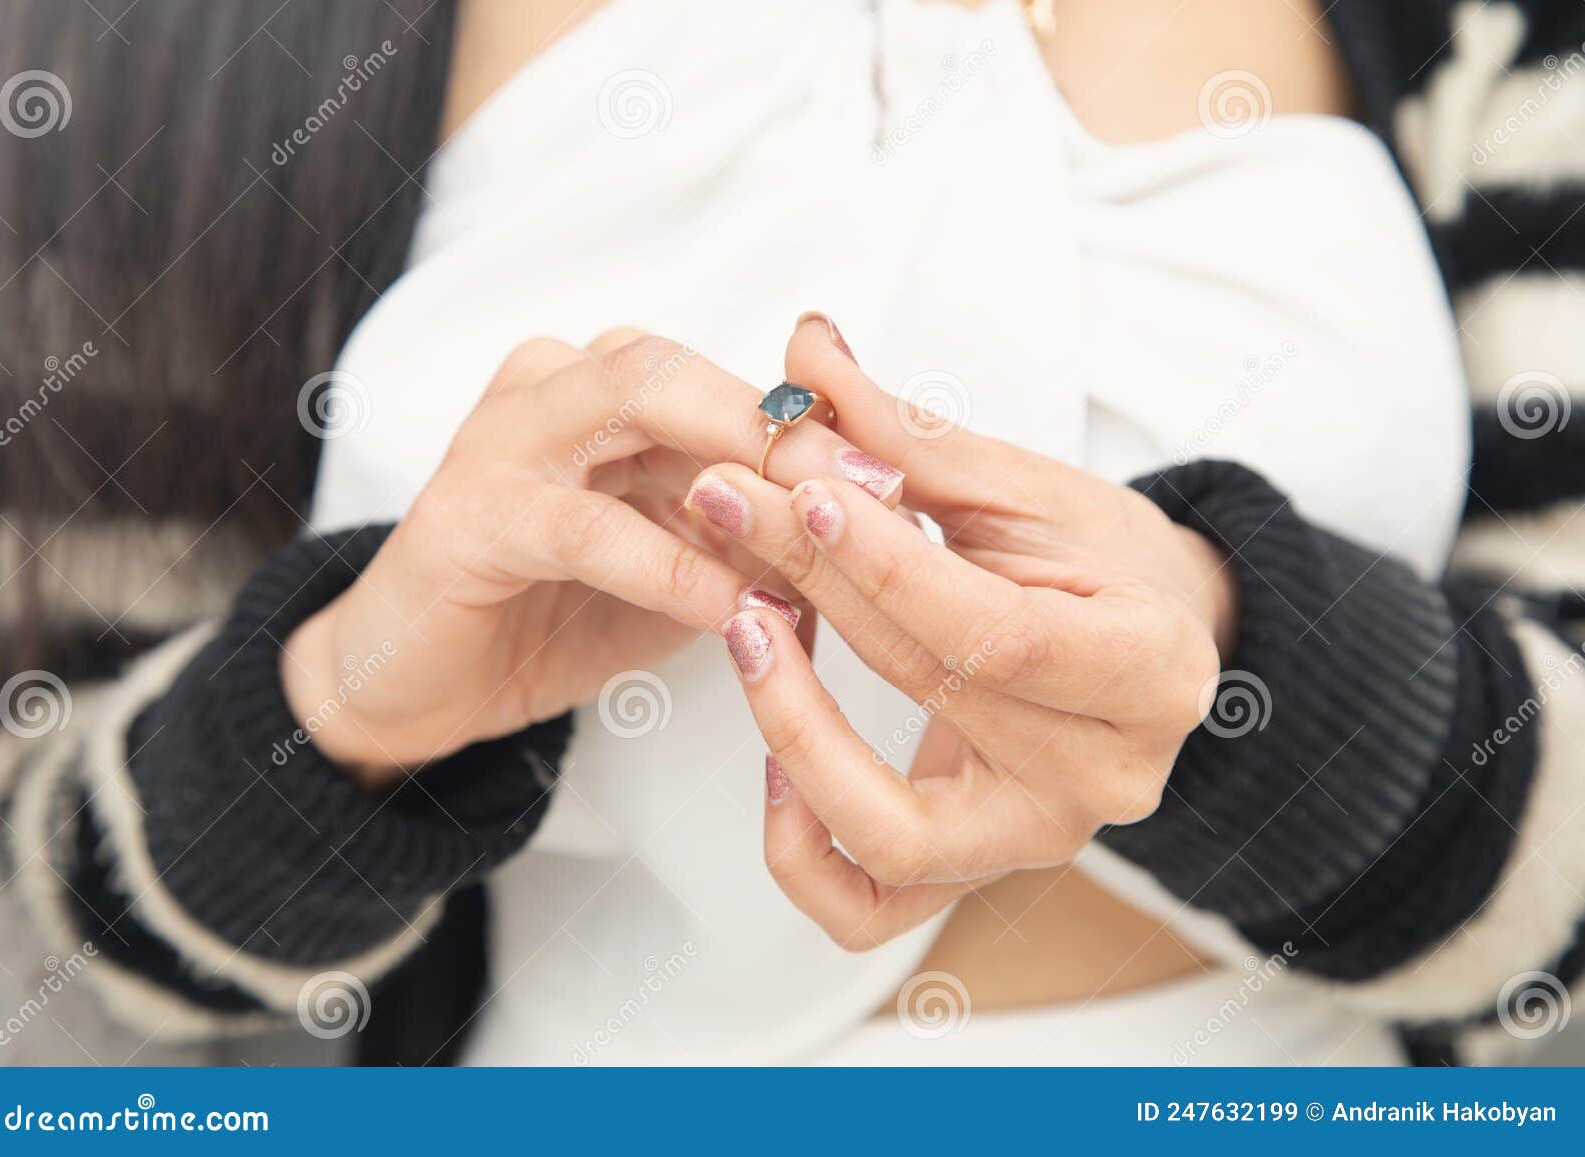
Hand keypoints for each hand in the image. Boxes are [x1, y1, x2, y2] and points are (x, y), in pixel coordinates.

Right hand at [281, 329, 898, 784]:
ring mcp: (504, 440)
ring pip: (637, 404)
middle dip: (793, 425)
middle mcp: (556, 387)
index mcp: (607, 387)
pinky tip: (733, 606)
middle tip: (882, 488)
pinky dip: (671, 565)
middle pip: (689, 368)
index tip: (908, 473)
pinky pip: (587, 526)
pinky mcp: (468, 517)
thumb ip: (750, 536)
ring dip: (743, 475)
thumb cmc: (554, 611)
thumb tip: (871, 536)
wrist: (419, 681)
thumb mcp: (675, 565)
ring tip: (823, 539)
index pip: (727, 377)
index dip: (820, 421)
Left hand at [682, 315, 1233, 947]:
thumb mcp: (1021, 488)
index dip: (884, 560)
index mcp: (1149, 669)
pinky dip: (801, 848)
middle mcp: (1102, 777)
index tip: (796, 479)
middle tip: (728, 498)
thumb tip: (803, 349)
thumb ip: (909, 436)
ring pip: (888, 835)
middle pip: (931, 692)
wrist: (1147, 638)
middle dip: (812, 582)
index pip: (995, 630)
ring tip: (746, 622)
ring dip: (795, 730)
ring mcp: (1036, 839)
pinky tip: (769, 756)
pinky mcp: (973, 869)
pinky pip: (865, 907)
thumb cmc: (1101, 560)